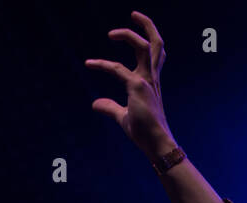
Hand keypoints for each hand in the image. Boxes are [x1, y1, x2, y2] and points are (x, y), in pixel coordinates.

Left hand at [84, 11, 176, 157]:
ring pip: (145, 46)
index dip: (135, 43)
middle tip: (134, 13)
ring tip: (113, 32)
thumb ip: (110, 108)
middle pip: (156, 43)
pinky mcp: (137, 87)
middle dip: (147, 25)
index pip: (150, 54)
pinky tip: (90, 64)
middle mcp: (152, 77)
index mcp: (152, 81)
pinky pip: (118, 69)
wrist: (156, 144)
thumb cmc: (144, 133)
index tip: (118, 39)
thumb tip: (95, 103)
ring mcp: (146, 80)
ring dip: (130, 34)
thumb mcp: (123, 117)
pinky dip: (103, 64)